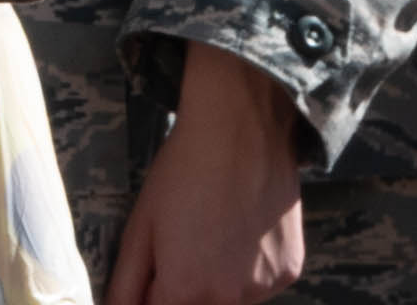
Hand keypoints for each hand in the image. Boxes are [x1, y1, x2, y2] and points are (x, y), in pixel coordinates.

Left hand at [104, 42, 303, 304]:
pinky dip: (250, 266)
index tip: (154, 268)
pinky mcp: (290, 270)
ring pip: (230, 297)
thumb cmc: (183, 171)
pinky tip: (242, 228)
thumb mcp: (141, 225)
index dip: (152, 291)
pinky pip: (261, 282)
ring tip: (215, 228)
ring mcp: (264, 287)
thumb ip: (127, 283)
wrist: (242, 129)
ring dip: (218, 279)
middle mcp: (228, 298)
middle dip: (184, 287)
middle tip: (185, 241)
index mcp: (186, 290)